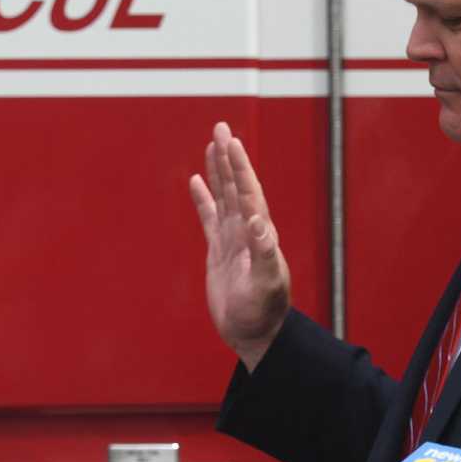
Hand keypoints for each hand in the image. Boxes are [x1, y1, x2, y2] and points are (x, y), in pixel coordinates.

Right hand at [188, 121, 290, 371]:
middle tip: (221, 127)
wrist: (254, 334)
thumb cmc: (261, 313)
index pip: (248, 191)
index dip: (239, 166)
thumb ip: (263, 252)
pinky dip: (203, 199)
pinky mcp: (220, 252)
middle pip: (236, 186)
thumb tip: (257, 220)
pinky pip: (209, 218)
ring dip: (218, 171)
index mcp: (260, 234)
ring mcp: (234, 240)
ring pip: (224, 197)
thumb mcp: (264, 284)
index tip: (230, 141)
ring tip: (212, 144)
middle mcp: (249, 231)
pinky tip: (196, 182)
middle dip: (229, 157)